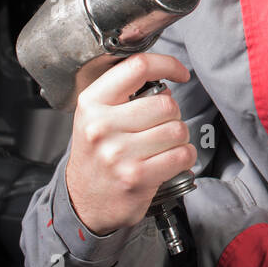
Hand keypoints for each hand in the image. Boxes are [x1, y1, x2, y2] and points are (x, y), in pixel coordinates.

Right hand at [65, 53, 195, 235]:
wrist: (83, 201)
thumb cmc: (96, 155)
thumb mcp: (97, 116)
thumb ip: (124, 93)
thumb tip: (166, 82)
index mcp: (92, 103)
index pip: (138, 66)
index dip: (167, 64)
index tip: (179, 73)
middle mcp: (101, 126)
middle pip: (166, 104)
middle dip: (172, 115)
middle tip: (160, 127)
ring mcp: (118, 153)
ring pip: (177, 130)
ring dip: (179, 138)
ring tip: (161, 146)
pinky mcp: (136, 176)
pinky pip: (182, 155)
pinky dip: (184, 157)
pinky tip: (169, 161)